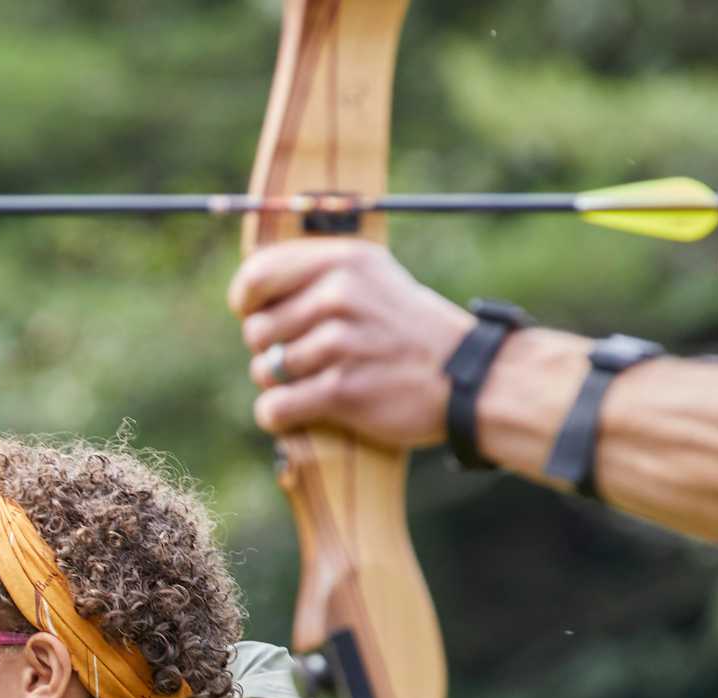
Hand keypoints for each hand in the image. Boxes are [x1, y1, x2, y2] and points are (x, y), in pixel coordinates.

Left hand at [228, 238, 475, 447]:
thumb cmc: (410, 331)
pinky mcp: (340, 390)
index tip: (256, 315)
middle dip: (275, 350)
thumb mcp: (373, 279)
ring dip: (284, 385)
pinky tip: (309, 410)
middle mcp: (338, 294)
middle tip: (314, 358)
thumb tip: (248, 293)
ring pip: (264, 371)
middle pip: (257, 331)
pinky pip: (274, 408)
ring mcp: (339, 342)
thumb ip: (317, 276)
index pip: (257, 274)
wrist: (470, 378)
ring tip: (323, 381)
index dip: (247, 301)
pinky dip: (283, 417)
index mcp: (344, 260)